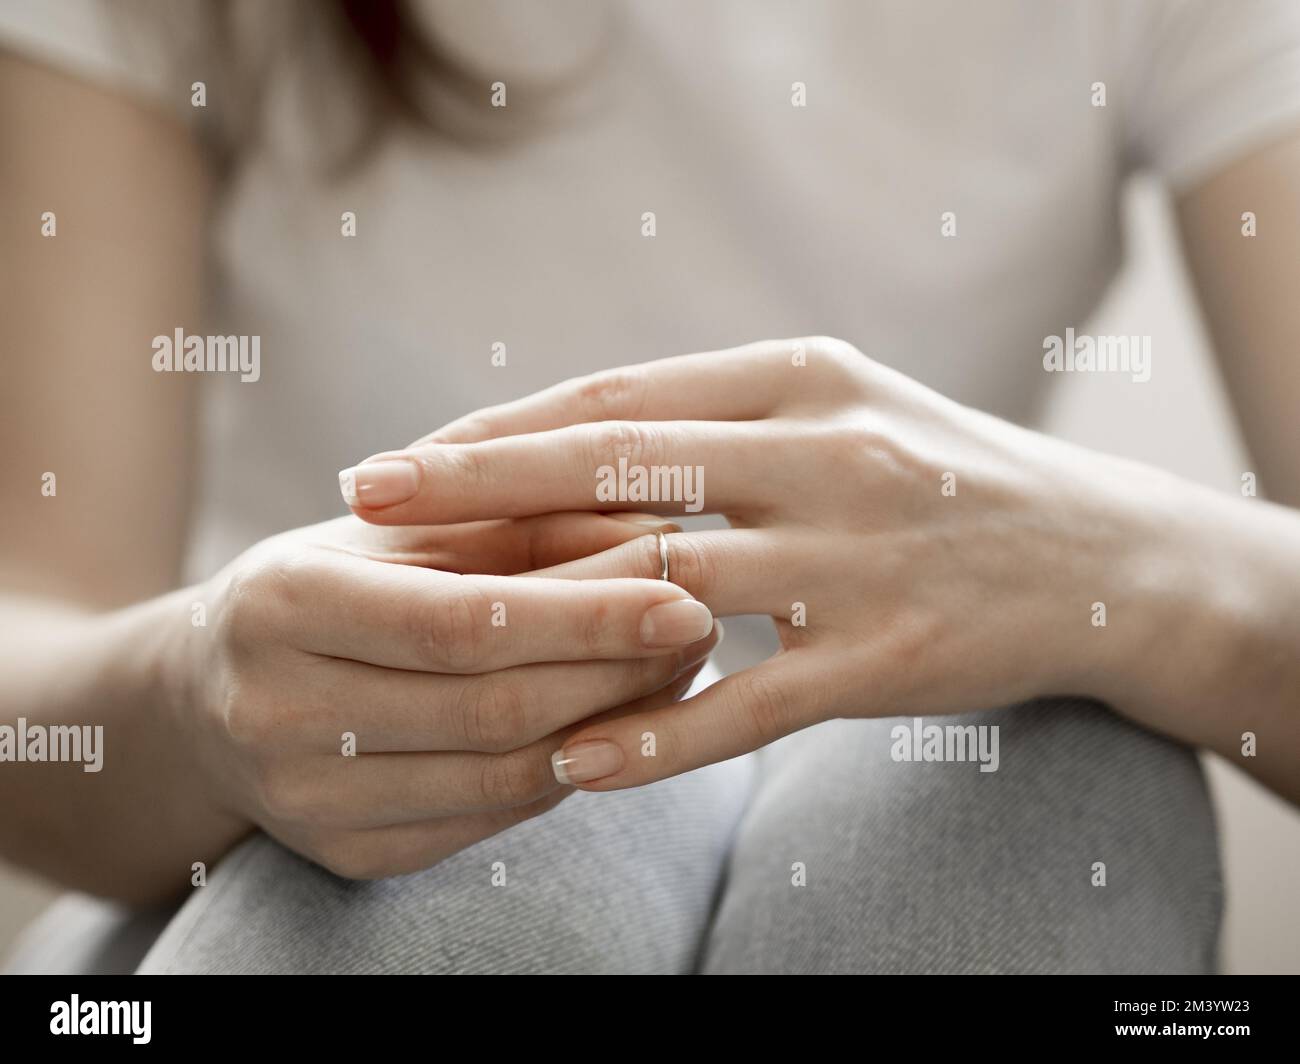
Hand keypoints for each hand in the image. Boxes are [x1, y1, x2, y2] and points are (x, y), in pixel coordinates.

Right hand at [161, 512, 716, 876]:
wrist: (215, 692)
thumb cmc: (335, 583)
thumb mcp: (408, 530)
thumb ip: (524, 523)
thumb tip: (658, 537)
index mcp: (284, 606)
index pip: (462, 622)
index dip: (584, 613)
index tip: (685, 591)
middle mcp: (278, 713)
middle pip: (494, 708)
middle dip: (618, 669)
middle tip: (704, 626)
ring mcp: (308, 802)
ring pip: (505, 778)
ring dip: (614, 725)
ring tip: (677, 670)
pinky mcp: (347, 855)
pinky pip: (492, 820)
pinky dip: (570, 770)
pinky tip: (615, 724)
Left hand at [342, 337, 1207, 789]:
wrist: (1098, 557)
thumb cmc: (943, 475)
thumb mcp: (841, 410)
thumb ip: (722, 417)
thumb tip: (579, 436)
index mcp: (802, 379)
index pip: (617, 400)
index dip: (499, 429)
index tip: (406, 454)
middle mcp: (822, 453)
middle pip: (616, 467)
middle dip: (476, 484)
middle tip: (366, 497)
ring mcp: (853, 557)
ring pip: (665, 582)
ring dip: (539, 612)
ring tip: (434, 636)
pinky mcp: (882, 658)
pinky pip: (743, 704)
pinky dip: (653, 732)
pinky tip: (572, 758)